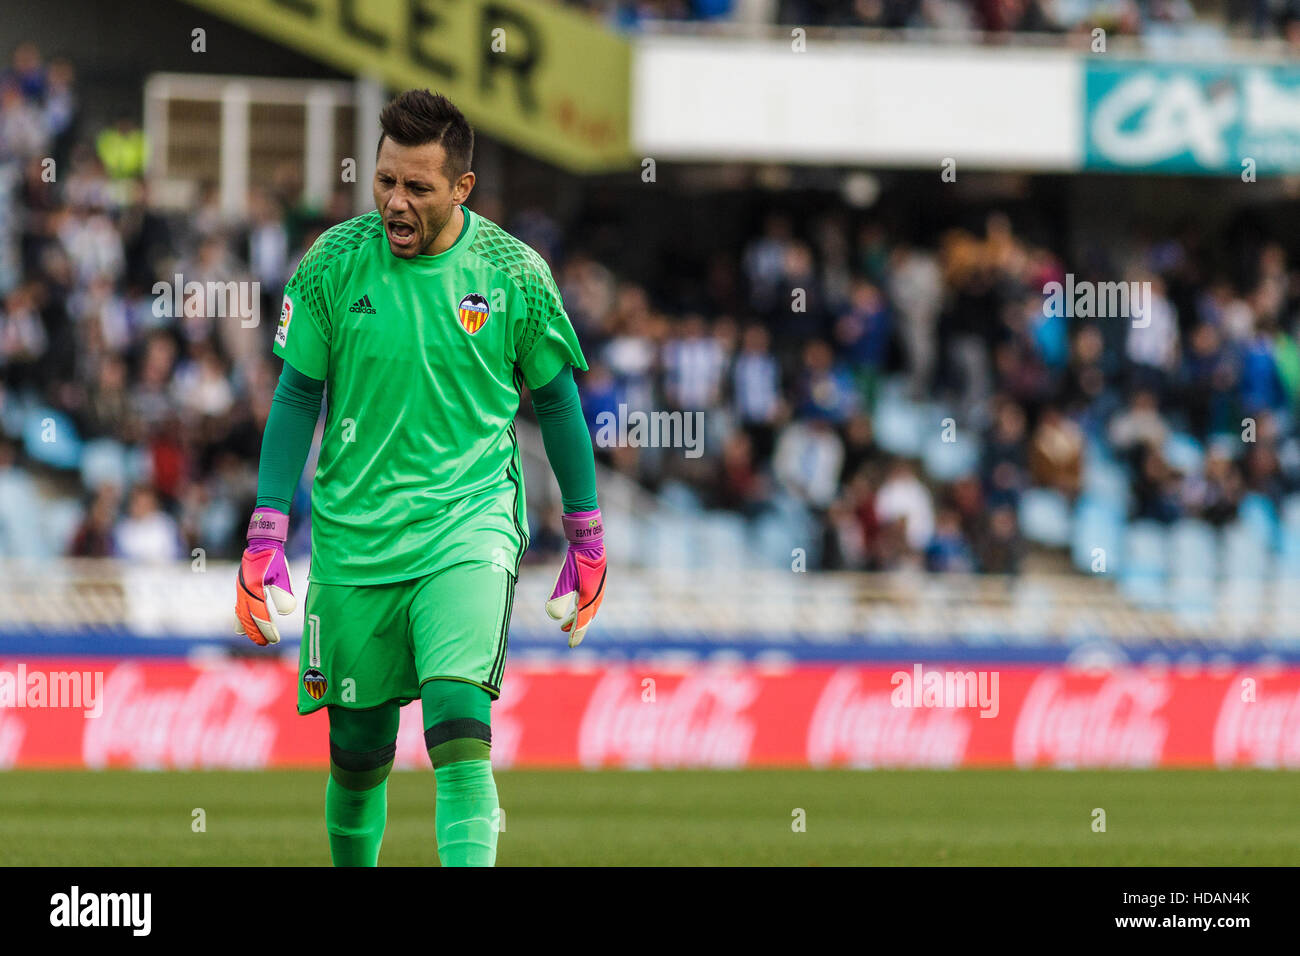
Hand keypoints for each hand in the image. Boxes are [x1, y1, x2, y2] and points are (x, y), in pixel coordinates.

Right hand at [235, 508, 295, 645]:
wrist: (261, 543)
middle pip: (248, 619)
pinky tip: (242, 626)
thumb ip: (283, 593)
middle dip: (256, 633)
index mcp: (254, 589)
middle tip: (265, 644)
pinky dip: (240, 619)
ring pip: (240, 614)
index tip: (274, 640)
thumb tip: (286, 612)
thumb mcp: (282, 574)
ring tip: (255, 638)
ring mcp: (240, 590)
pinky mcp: (241, 588)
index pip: (261, 615)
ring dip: (248, 628)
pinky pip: (237, 608)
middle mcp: (244, 591)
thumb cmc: (274, 559)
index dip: (267, 630)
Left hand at [545, 509, 605, 647]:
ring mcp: (597, 588)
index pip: (582, 621)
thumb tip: (553, 617)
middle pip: (586, 617)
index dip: (576, 634)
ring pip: (588, 609)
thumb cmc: (576, 560)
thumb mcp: (564, 579)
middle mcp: (595, 595)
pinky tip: (575, 604)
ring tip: (565, 624)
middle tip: (567, 635)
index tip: (570, 646)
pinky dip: (582, 608)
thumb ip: (559, 598)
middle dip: (577, 627)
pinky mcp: (595, 582)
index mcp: (589, 598)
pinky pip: (589, 601)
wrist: (588, 541)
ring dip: (578, 617)